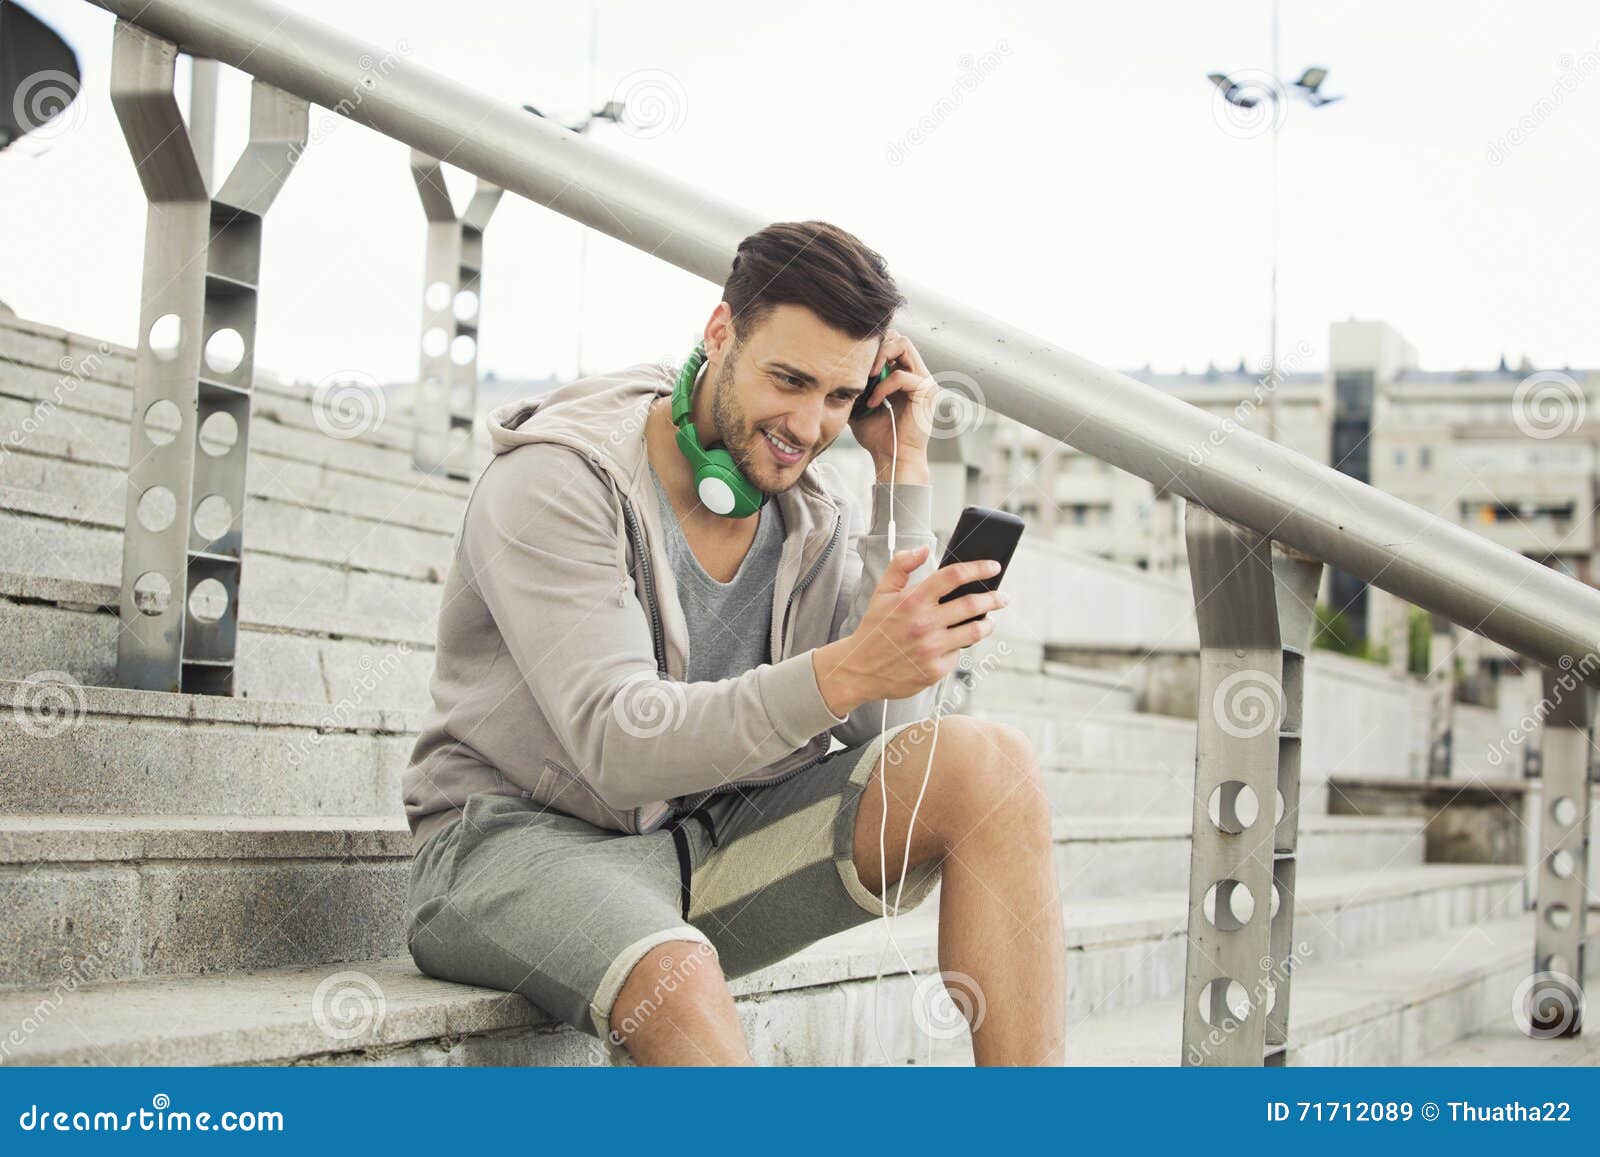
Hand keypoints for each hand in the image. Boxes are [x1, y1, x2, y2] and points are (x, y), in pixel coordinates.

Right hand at [812, 546, 1007, 715]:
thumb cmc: (874, 629)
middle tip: (1002, 597)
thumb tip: (925, 549)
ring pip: (974, 631)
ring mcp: (931, 648)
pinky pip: (958, 654)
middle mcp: (924, 623)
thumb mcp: (881, 593)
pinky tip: (955, 643)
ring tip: (989, 620)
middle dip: (993, 598)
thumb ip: (901, 565)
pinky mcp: (935, 670)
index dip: (978, 569)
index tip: (993, 567)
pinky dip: (960, 647)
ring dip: (987, 623)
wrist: (860, 669)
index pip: (953, 576)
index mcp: (912, 600)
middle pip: (971, 604)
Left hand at [850, 328, 935, 482]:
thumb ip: (858, 384)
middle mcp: (919, 374)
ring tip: (867, 377)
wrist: (891, 458)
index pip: (892, 343)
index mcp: (906, 375)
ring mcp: (925, 382)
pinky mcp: (927, 392)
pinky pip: (901, 376)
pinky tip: (873, 402)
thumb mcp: (861, 403)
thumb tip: (837, 366)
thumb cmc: (878, 436)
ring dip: (880, 357)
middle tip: (861, 366)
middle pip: (899, 337)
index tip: (854, 362)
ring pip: (904, 346)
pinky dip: (883, 387)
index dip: (874, 347)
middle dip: (877, 347)